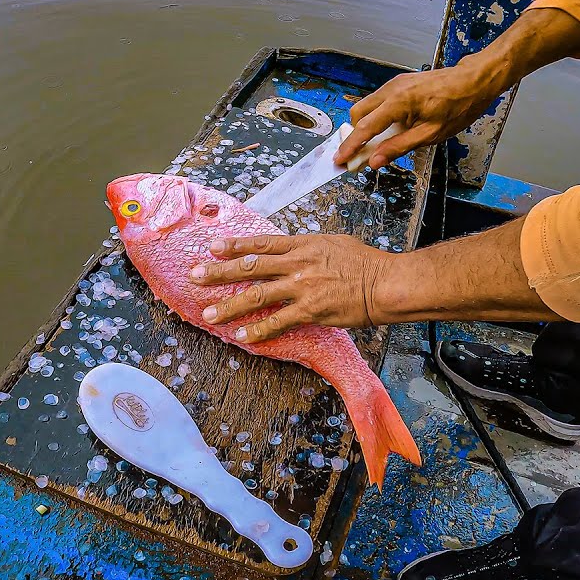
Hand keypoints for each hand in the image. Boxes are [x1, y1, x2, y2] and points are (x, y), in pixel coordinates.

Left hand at [189, 234, 394, 342]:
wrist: (385, 284)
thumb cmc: (365, 263)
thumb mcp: (333, 243)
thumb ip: (308, 248)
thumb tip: (292, 250)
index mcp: (302, 245)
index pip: (261, 243)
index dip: (234, 245)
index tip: (212, 247)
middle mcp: (297, 264)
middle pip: (250, 267)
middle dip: (219, 272)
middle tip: (195, 276)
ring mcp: (302, 288)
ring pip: (257, 296)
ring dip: (230, 306)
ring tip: (209, 315)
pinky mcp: (310, 311)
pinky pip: (278, 322)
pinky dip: (258, 329)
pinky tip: (241, 335)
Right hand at [335, 56, 509, 168]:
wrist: (475, 80)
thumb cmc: (459, 106)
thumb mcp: (431, 134)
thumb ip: (399, 147)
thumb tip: (375, 160)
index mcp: (398, 102)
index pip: (365, 127)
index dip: (350, 146)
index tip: (339, 159)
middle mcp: (391, 89)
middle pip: (358, 113)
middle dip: (353, 134)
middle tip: (357, 154)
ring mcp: (395, 84)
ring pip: (367, 106)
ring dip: (365, 126)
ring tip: (374, 145)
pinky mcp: (400, 83)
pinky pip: (379, 101)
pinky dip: (376, 117)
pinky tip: (388, 130)